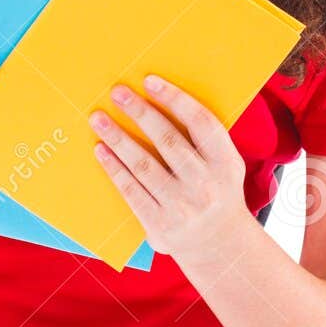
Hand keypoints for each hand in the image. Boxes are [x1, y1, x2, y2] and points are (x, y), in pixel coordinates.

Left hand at [90, 74, 251, 267]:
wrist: (219, 245)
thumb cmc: (217, 193)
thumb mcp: (225, 166)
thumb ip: (204, 140)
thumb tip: (163, 100)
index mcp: (226, 163)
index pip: (201, 123)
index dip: (175, 99)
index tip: (150, 81)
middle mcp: (205, 184)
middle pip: (168, 140)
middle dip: (140, 113)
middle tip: (118, 92)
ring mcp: (182, 206)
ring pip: (143, 165)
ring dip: (118, 138)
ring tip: (99, 118)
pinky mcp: (160, 224)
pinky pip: (131, 190)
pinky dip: (114, 168)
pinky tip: (101, 150)